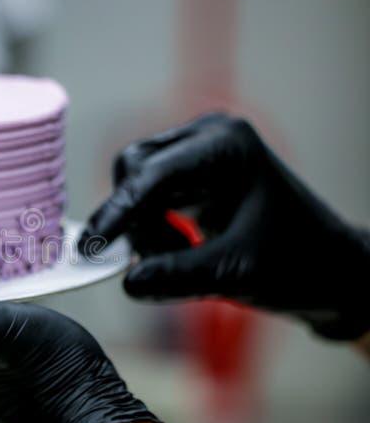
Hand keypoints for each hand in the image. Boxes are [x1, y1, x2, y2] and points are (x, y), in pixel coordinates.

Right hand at [78, 113, 369, 339]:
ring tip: (181, 257)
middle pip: (134, 169)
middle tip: (155, 260)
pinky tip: (181, 249)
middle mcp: (208, 139)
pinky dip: (153, 228)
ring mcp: (199, 155)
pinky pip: (149, 198)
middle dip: (135, 219)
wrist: (330, 272)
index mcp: (225, 147)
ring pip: (136, 185)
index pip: (150, 174)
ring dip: (145, 227)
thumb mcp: (236, 272)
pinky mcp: (192, 177)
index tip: (93, 245)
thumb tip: (129, 282)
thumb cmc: (299, 264)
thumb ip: (178, 276)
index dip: (117, 212)